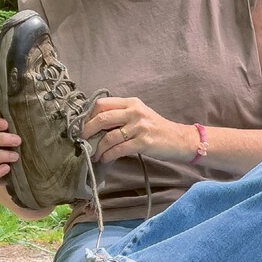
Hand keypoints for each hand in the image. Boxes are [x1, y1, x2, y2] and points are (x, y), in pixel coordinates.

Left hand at [83, 97, 197, 163]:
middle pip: (102, 118)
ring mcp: (140, 127)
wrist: (179, 139)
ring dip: (98, 148)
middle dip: (87, 131)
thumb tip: (94, 125)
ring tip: (94, 154)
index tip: (83, 126)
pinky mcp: (144, 142)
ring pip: (109, 137)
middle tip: (82, 140)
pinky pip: (119, 149)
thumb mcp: (138, 115)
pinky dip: (108, 156)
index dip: (88, 116)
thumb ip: (120, 115)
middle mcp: (135, 112)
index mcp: (131, 102)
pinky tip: (105, 159)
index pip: (102, 104)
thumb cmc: (155, 128)